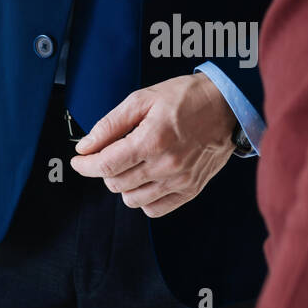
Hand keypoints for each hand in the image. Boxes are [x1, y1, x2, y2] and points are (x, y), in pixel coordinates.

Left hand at [69, 74, 237, 216]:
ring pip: (132, 199)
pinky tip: (145, 179)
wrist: (228, 105)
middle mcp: (167, 165)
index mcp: (152, 140)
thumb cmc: (186, 98)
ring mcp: (180, 181)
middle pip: (115, 184)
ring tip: (130, 165)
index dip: (84, 165)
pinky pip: (155, 209)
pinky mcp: (191, 190)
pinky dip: (143, 198)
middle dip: (103, 170)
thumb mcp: (142, 99)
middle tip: (108, 155)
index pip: (105, 165)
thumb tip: (85, 146)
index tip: (79, 161)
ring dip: (122, 185)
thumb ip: (109, 125)